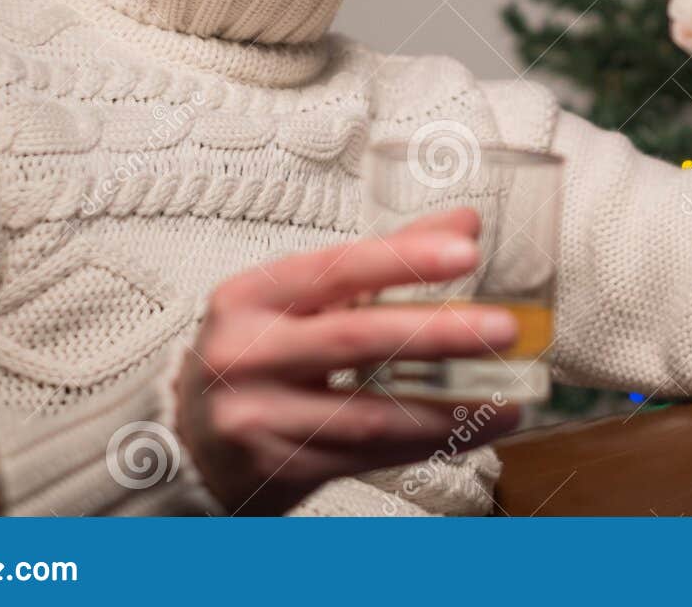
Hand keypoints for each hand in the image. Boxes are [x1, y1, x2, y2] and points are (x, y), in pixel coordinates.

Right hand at [174, 206, 522, 513]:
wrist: (185, 444)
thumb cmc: (258, 355)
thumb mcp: (300, 300)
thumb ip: (384, 261)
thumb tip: (465, 224)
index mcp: (251, 296)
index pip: (335, 268)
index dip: (403, 259)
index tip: (466, 251)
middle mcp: (248, 353)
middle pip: (355, 339)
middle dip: (437, 333)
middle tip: (504, 327)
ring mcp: (259, 416)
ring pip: (368, 412)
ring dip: (447, 403)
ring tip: (505, 391)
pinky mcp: (279, 469)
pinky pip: (369, 455)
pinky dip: (428, 440)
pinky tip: (475, 427)